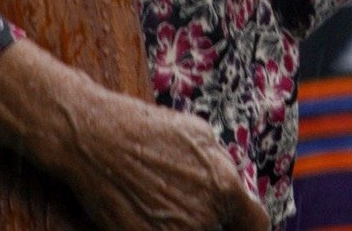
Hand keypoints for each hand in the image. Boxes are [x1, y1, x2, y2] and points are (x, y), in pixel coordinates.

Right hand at [0, 43, 267, 230]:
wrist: (95, 139)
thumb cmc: (144, 130)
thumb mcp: (198, 133)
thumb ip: (224, 168)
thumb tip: (238, 194)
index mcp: (224, 187)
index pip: (257, 224)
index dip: (248, 225)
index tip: (239, 223)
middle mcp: (204, 218)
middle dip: (214, 221)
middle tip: (187, 198)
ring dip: (187, 224)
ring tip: (163, 199)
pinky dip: (161, 227)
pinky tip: (150, 210)